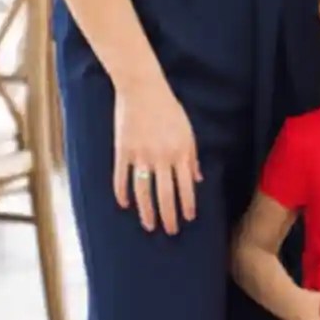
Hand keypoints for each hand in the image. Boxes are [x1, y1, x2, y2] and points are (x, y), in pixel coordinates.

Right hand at [113, 78, 201, 233]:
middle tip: (170, 230)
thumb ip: (192, 156)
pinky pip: (121, 178)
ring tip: (149, 225)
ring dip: (147, 212)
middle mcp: (162, 157)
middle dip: (169, 216)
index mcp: (181, 152)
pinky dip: (122, 193)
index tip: (188, 218)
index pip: (186, 186)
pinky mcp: (122, 151)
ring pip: (144, 192)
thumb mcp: (188, 131)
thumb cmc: (169, 108)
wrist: (142, 88)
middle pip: (166, 194)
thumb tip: (198, 179)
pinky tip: (124, 205)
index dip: (187, 205)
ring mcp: (141, 155)